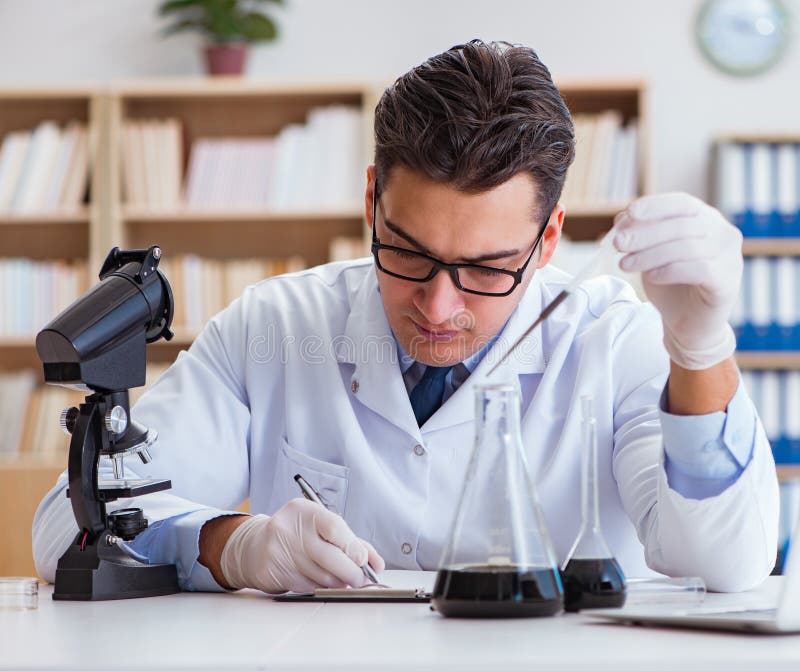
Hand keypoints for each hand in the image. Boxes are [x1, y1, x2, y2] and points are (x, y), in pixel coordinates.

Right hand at [219, 498, 384, 593]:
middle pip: (330, 557)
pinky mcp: (273, 572)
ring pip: (321, 577)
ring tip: (342, 580)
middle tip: (361, 579)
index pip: (334, 527)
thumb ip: (349, 540)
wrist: (254, 546)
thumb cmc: (296, 534)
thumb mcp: (318, 526)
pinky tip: (320, 582)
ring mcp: (279, 550)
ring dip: (338, 583)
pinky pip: (307, 587)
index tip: (364, 561)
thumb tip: (376, 563)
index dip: (353, 547)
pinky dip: (320, 588)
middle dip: (352, 573)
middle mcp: (289, 528)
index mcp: (304, 511)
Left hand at [613, 193, 741, 369]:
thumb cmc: (670, 283)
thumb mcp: (651, 255)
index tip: (628, 214)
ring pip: (687, 247)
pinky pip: (698, 269)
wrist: (688, 322)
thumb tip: (622, 218)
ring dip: (650, 255)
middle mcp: (723, 233)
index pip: (682, 203)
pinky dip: (669, 270)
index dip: (654, 206)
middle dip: (645, 234)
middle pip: (681, 225)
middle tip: (618, 244)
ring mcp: (730, 257)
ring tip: (625, 264)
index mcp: (706, 219)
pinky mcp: (728, 281)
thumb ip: (642, 235)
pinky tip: (651, 276)